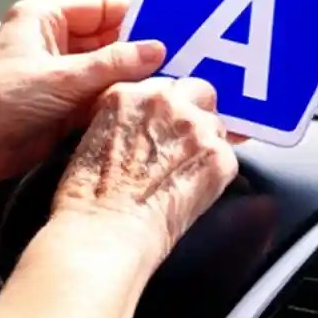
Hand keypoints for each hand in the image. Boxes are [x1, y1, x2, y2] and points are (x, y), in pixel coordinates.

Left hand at [0, 0, 167, 184]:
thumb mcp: (60, 77)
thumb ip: (112, 64)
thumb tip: (155, 50)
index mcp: (44, 19)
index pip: (103, 7)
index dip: (138, 18)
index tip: (173, 31)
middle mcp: (51, 44)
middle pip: (109, 42)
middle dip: (140, 54)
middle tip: (181, 65)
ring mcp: (55, 78)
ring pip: (106, 74)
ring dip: (131, 84)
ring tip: (172, 90)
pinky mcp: (57, 110)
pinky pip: (97, 102)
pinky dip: (117, 106)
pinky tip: (146, 112)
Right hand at [51, 77, 239, 263]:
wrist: (105, 231)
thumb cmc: (89, 199)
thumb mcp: (92, 141)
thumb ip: (123, 122)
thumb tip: (143, 131)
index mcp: (126, 95)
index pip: (160, 86)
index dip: (164, 108)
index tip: (161, 124)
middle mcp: (162, 101)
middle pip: (197, 90)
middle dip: (193, 112)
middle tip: (180, 143)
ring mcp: (194, 127)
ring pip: (216, 122)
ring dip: (206, 141)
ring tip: (184, 173)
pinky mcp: (218, 156)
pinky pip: (228, 156)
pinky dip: (216, 172)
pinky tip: (193, 191)